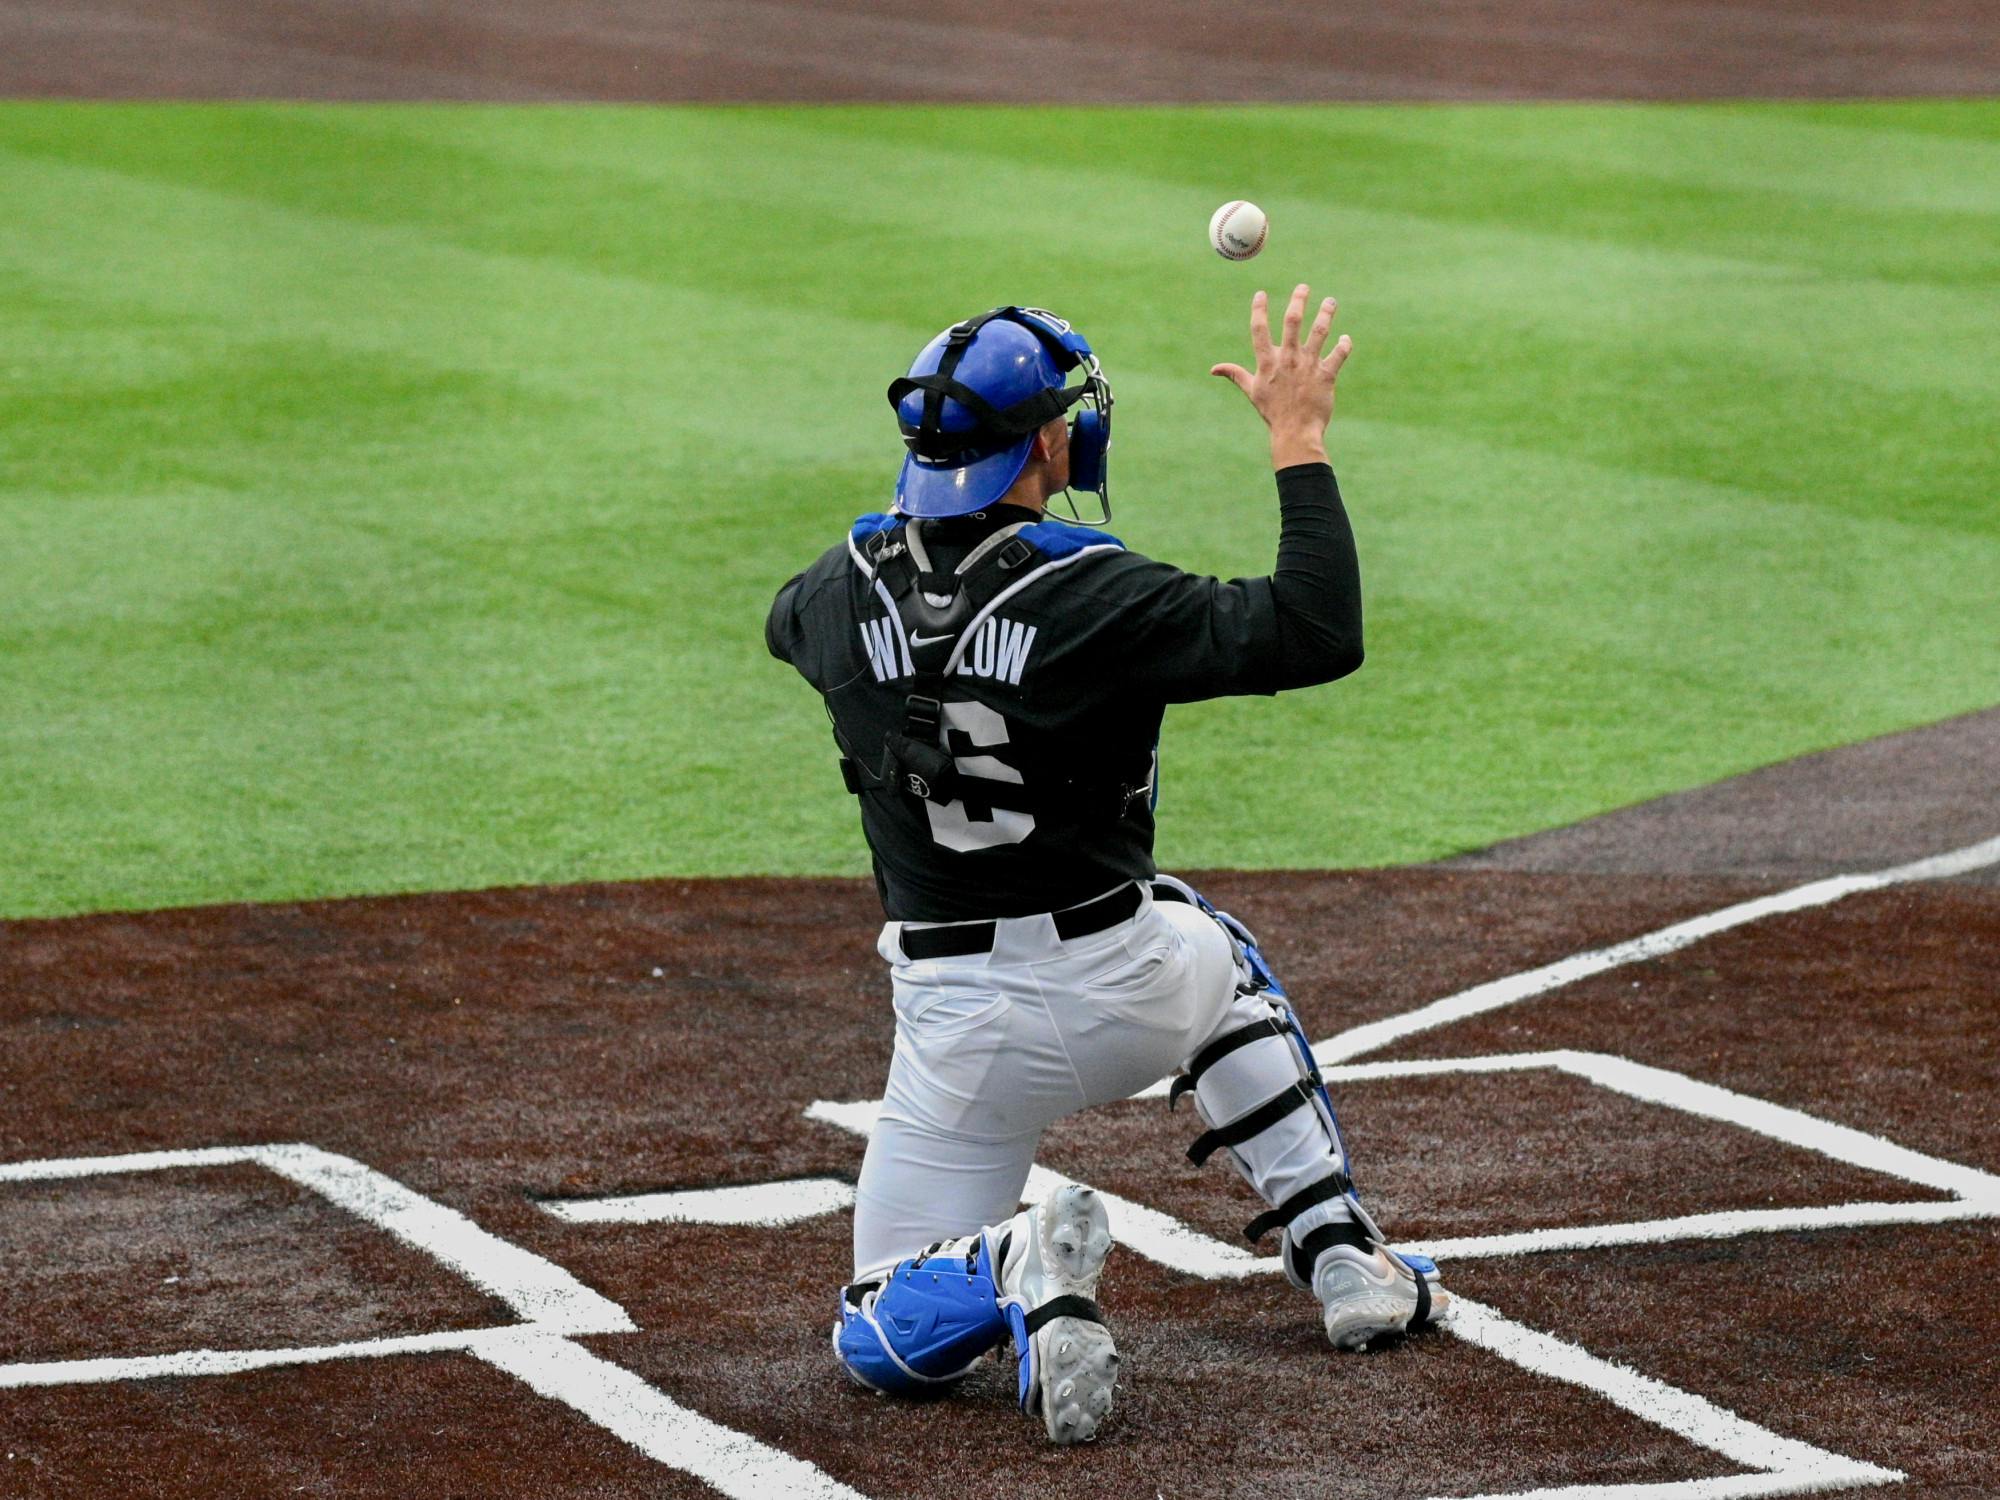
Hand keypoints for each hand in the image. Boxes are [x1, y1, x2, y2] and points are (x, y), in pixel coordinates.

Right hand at [1210, 284, 1351, 469]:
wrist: (1296, 433)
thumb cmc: (1273, 412)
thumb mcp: (1252, 391)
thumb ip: (1236, 374)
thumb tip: (1214, 369)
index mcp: (1268, 362)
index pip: (1259, 330)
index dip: (1259, 310)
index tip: (1261, 294)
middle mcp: (1288, 360)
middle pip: (1292, 322)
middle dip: (1298, 301)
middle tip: (1303, 287)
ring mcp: (1308, 366)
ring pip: (1319, 332)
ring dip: (1326, 314)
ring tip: (1330, 301)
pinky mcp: (1327, 375)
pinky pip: (1339, 354)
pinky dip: (1344, 345)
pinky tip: (1344, 339)